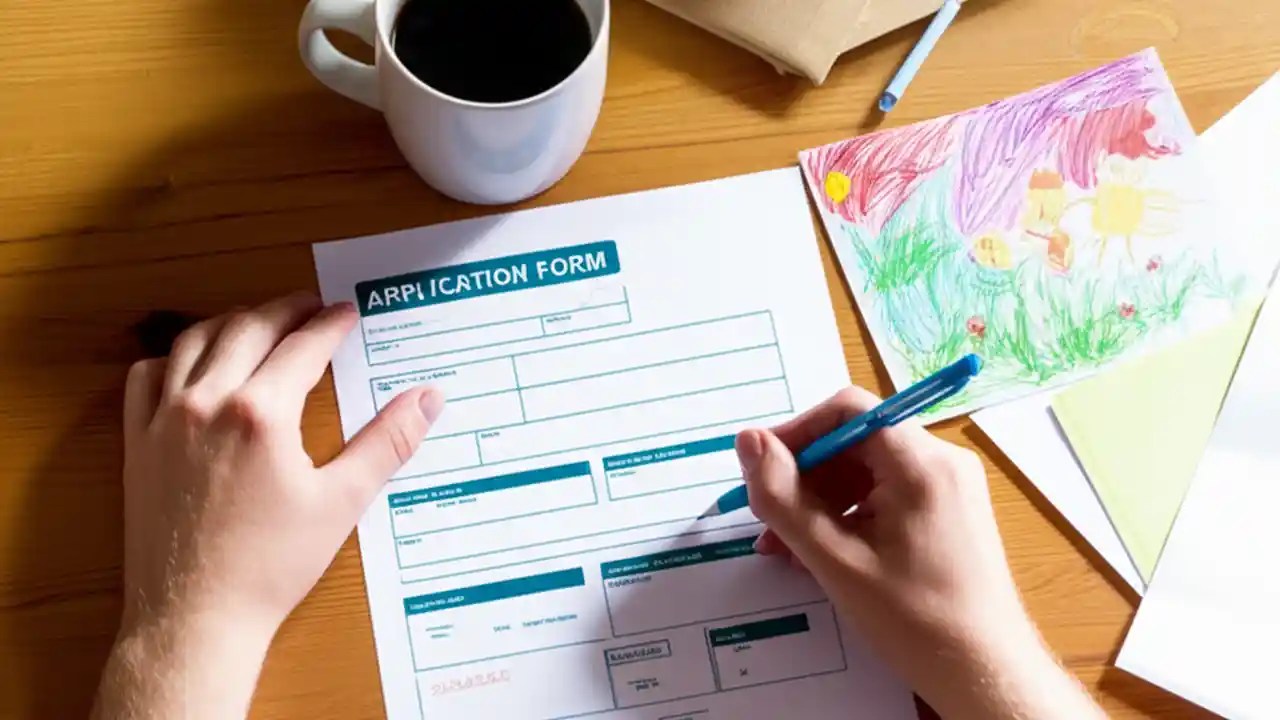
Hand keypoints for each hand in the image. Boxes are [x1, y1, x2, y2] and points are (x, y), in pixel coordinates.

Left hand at [94, 292, 443, 718]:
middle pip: (248, 328)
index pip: (303, 346)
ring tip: (260, 324)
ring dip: (232, 322)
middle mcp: (207, 402)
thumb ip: (387, 443)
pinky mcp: (137, 443)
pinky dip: (173, 357)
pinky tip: (195, 365)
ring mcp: (164, 420)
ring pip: (194, 340)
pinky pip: (146, 376)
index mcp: (261, 413)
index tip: (347, 313)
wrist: (195, 617)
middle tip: (310, 307)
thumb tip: (428, 399)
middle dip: (284, 309)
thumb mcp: (342, 503)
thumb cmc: (270, 566)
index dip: (330, 324)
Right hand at [737, 386, 1104, 719]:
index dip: (797, 432)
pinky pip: (888, 494)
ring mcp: (949, 488)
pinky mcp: (949, 512)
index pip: (848, 411)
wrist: (985, 673)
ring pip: (868, 471)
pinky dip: (851, 516)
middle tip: (768, 520)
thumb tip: (749, 441)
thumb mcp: (835, 559)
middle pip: (855, 442)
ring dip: (822, 501)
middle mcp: (942, 462)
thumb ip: (784, 498)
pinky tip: (824, 553)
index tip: (761, 468)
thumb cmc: (916, 620)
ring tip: (788, 547)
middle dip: (805, 476)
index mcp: (922, 463)